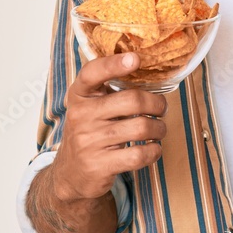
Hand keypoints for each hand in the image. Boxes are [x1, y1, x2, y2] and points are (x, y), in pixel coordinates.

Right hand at [49, 53, 167, 201]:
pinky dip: (154, 151)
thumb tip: (150, 72)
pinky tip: (153, 148)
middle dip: (156, 104)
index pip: (93, 73)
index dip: (114, 64)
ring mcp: (88, 142)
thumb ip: (110, 89)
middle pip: (132, 100)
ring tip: (158, 130)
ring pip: (141, 128)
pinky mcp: (99, 166)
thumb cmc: (90, 132)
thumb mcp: (90, 106)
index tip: (136, 58)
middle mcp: (80, 116)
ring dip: (159, 129)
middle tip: (161, 109)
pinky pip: (138, 155)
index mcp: (79, 95)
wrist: (70, 174)